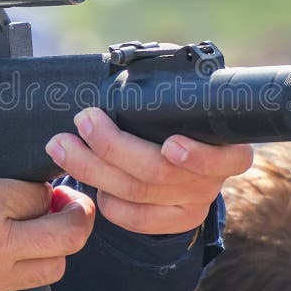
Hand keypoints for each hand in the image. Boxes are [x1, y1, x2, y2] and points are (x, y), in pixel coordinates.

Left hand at [45, 107, 252, 233]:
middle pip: (160, 172)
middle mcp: (213, 180)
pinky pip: (133, 218)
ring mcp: (192, 205)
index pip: (228, 159)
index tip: (170, 144)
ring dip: (92, 167)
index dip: (199, 156)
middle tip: (83, 121)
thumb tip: (125, 68)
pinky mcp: (171, 223)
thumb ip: (171, 95)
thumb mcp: (185, 104)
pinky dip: (106, 198)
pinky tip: (88, 177)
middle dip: (113, 146)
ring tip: (62, 145)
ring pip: (136, 193)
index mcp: (229, 148)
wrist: (187, 159)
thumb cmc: (180, 119)